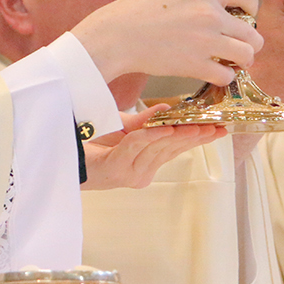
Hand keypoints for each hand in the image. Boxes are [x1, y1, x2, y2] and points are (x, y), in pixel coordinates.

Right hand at [72, 0, 262, 84]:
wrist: (116, 36)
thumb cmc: (136, 11)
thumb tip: (218, 5)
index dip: (251, 9)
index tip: (246, 16)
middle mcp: (212, 12)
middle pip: (253, 32)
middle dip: (249, 41)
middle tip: (238, 45)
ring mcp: (207, 40)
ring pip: (246, 54)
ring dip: (242, 60)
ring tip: (231, 62)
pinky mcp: (197, 64)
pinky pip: (227, 75)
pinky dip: (223, 77)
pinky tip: (213, 73)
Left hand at [80, 107, 223, 190]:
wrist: (64, 157)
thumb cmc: (92, 144)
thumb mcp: (123, 129)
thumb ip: (145, 122)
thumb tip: (168, 110)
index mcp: (148, 162)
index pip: (179, 148)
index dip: (200, 138)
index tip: (220, 128)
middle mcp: (143, 171)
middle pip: (173, 149)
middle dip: (195, 136)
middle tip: (215, 125)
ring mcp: (130, 173)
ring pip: (157, 149)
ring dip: (177, 135)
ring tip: (196, 125)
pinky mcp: (114, 170)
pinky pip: (135, 148)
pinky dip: (150, 137)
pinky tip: (164, 129)